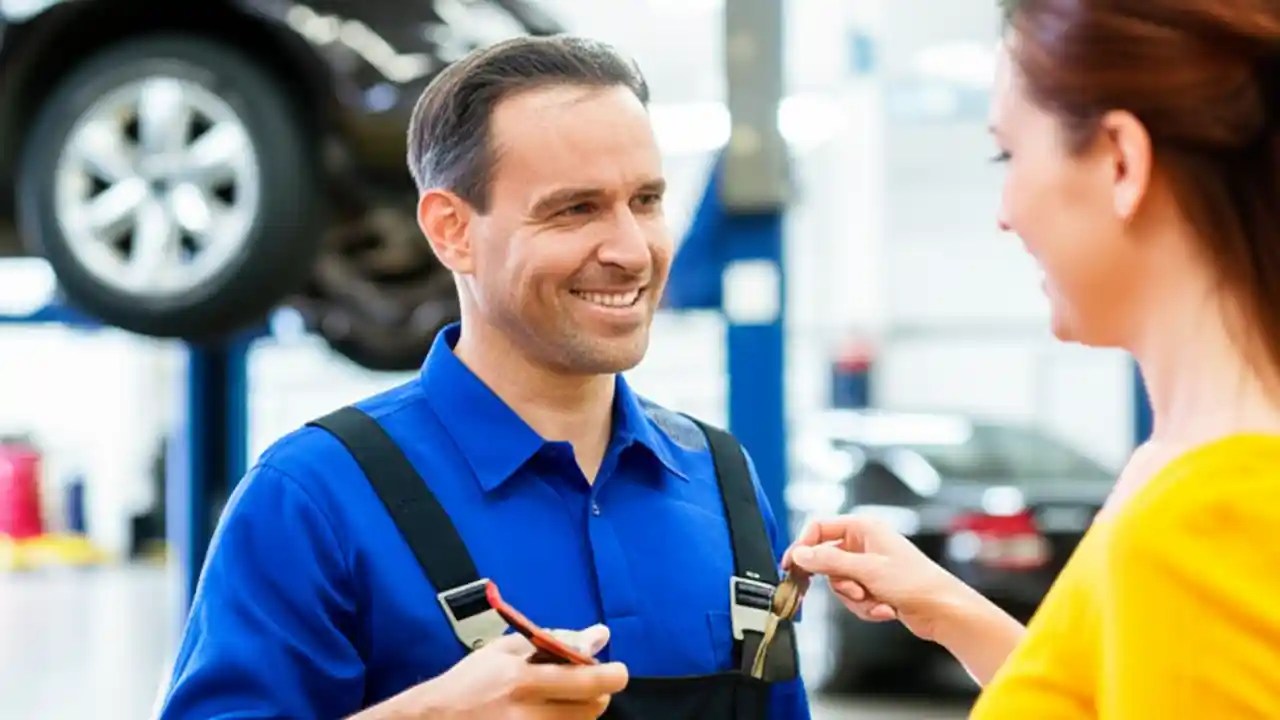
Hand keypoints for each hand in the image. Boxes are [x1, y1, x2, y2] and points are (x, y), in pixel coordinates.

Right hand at [356, 625, 627, 719]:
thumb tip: (600, 634)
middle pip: (593, 709)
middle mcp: (529, 714)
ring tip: (555, 701)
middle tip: (582, 684)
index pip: (589, 681)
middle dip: (597, 694)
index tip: (615, 670)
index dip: (612, 675)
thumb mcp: (505, 650)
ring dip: (579, 711)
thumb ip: (556, 640)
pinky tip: (546, 715)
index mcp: (524, 680)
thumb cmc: (470, 683)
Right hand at [782, 515, 969, 642]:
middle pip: (827, 560)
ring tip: (876, 600)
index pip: (819, 528)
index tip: (791, 566)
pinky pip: (853, 597)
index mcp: (863, 528)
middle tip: (852, 590)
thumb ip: (829, 561)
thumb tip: (801, 554)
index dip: (803, 546)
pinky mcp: (873, 586)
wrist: (943, 610)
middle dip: (840, 582)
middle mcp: (864, 543)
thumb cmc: (916, 582)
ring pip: (839, 583)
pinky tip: (884, 608)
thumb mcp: (866, 570)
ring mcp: (868, 566)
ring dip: (855, 598)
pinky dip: (865, 607)